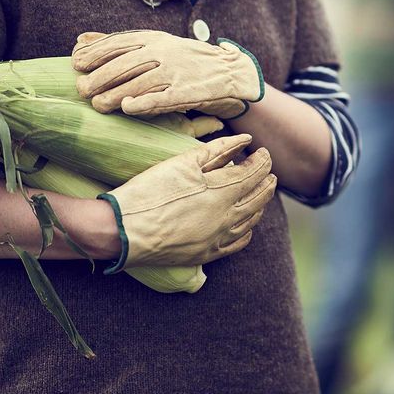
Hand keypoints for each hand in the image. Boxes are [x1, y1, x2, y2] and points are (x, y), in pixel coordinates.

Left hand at [72, 30, 264, 118]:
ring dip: (115, 94)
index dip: (95, 52)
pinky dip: (144, 103)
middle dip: (100, 76)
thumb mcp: (154, 43)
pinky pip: (163, 98)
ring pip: (140, 83)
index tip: (76, 63)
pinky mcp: (188, 92)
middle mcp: (164, 52)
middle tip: (81, 89)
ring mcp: (177, 71)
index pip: (119, 43)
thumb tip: (80, 40)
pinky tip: (127, 108)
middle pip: (125, 64)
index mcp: (154, 38)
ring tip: (97, 104)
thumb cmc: (185, 60)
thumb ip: (118, 43)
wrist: (231, 72)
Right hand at [98, 134, 275, 271]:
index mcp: (223, 191)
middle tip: (268, 172)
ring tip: (259, 193)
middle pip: (259, 197)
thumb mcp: (184, 163)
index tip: (261, 152)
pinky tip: (245, 224)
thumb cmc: (151, 191)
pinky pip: (238, 243)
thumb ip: (218, 150)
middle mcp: (227, 217)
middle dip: (266, 181)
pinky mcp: (207, 254)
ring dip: (259, 204)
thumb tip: (245, 139)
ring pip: (251, 220)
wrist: (124, 230)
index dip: (262, 160)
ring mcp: (218, 238)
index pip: (255, 172)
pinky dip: (246, 230)